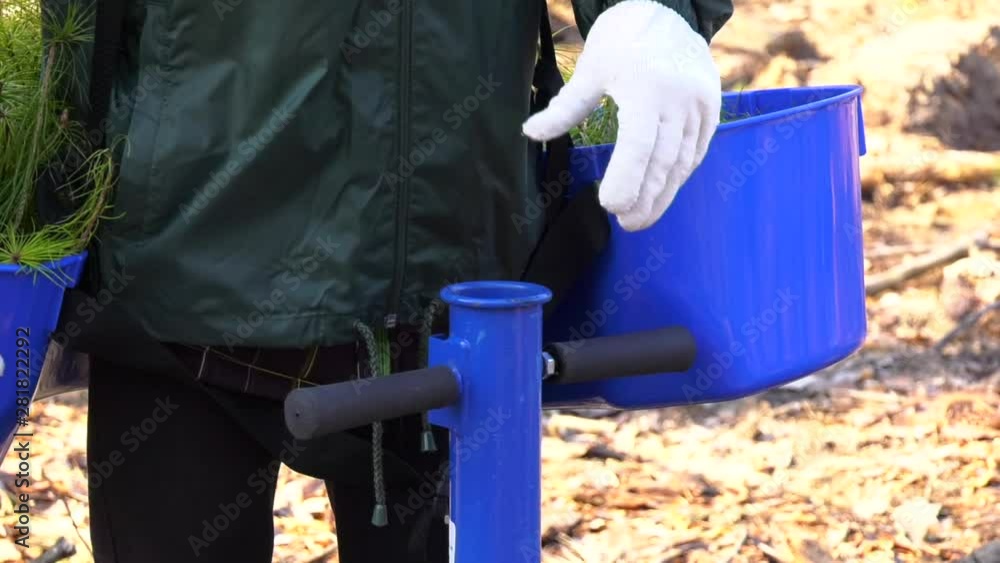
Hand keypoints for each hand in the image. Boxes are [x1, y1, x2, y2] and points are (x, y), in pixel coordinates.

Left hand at [522, 0, 721, 230]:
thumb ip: (566, 107)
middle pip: (663, 161)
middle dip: (645, 198)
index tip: (611, 206)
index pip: (639, 145)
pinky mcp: (712, 111)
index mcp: (648, 89)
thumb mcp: (591, 68)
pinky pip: (695, 152)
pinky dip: (678, 176)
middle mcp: (679, 101)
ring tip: (641, 218)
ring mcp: (700, 107)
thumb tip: (531, 133)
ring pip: (683, 162)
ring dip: (663, 194)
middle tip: (626, 223)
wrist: (670, 11)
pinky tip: (662, 194)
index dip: (626, 179)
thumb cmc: (624, 40)